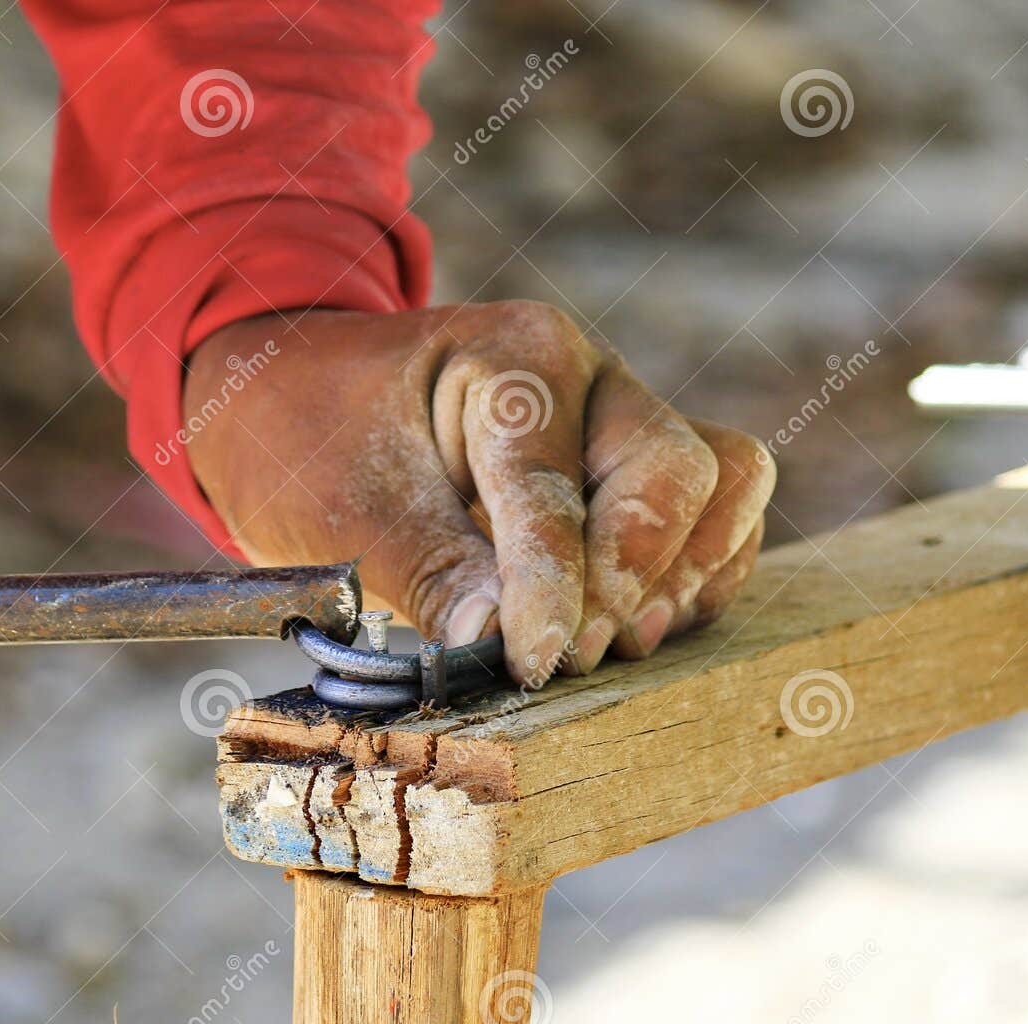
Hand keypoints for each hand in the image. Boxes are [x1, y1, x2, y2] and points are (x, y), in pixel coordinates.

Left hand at [184, 303, 773, 683]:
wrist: (303, 399)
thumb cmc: (314, 437)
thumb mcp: (346, 504)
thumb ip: (428, 570)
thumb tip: (497, 643)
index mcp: (515, 358)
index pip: (553, 481)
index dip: (551, 583)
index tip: (537, 661)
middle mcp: (592, 378)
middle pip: (675, 468)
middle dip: (632, 576)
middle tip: (573, 654)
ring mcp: (626, 422)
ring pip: (725, 485)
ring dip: (682, 578)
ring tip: (613, 644)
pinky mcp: (640, 474)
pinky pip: (718, 519)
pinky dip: (697, 580)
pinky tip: (638, 630)